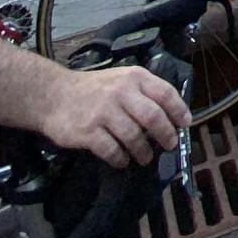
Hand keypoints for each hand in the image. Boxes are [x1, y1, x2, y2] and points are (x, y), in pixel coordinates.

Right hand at [41, 67, 191, 167]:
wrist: (53, 94)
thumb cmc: (93, 89)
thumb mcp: (121, 79)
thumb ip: (143, 92)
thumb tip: (170, 116)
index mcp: (134, 77)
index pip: (165, 93)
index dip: (179, 110)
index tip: (185, 124)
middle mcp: (121, 92)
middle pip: (153, 117)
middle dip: (166, 134)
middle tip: (169, 145)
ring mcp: (103, 112)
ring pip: (134, 137)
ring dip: (143, 151)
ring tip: (145, 157)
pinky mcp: (88, 132)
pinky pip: (112, 150)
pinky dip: (121, 159)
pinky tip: (122, 160)